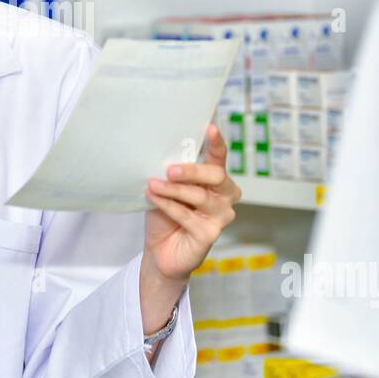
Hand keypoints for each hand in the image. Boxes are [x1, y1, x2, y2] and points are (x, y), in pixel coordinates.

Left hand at [143, 123, 241, 283]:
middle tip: (169, 169)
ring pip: (200, 196)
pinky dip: (168, 206)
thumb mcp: (167, 188)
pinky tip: (154, 199)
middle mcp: (225, 196)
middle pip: (216, 176)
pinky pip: (187, 216)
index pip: (219, 158)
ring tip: (153, 185)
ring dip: (174, 190)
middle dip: (192, 170)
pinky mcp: (210, 234)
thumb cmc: (166, 215)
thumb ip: (172, 174)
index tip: (211, 127)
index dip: (217, 143)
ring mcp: (220, 216)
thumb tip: (164, 155)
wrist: (160, 250)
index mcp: (216, 180)